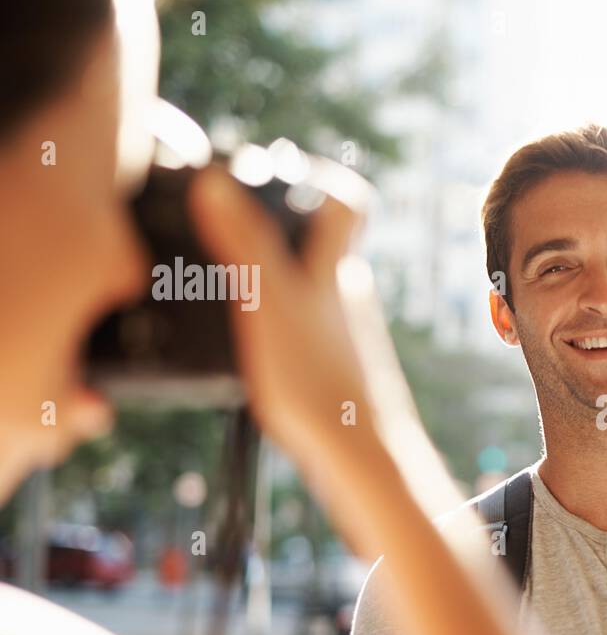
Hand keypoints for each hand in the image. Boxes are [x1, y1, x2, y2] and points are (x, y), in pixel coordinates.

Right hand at [189, 166, 416, 467]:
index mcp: (336, 271)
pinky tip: (246, 352)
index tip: (283, 172)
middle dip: (276, 237)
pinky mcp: (335, 372)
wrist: (361, 462)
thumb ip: (246, 245)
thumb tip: (218, 182)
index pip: (346, 204)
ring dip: (269, 287)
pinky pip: (301, 333)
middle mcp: (348, 297)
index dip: (321, 180)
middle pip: (317, 248)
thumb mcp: (270, 305)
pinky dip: (273, 330)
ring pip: (307, 293)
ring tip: (222, 294)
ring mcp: (344, 336)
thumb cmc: (320, 384)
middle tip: (224, 235)